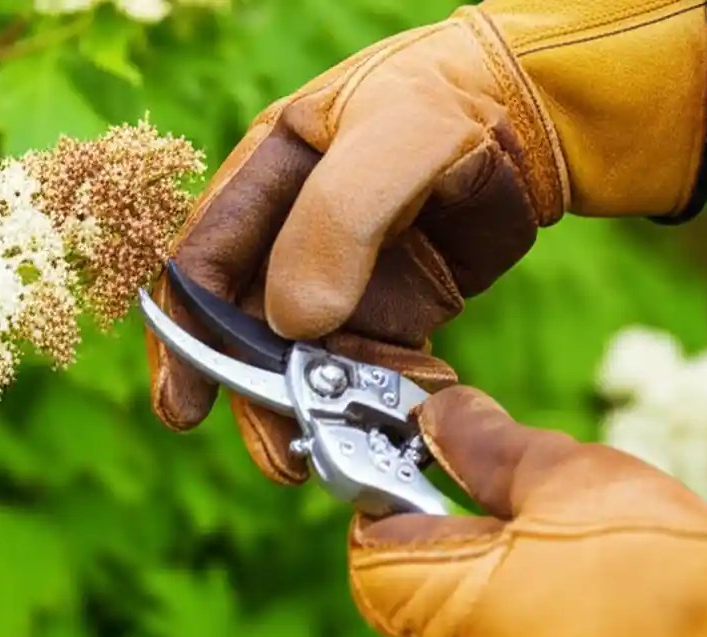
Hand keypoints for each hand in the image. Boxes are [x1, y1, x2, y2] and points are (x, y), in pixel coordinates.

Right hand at [146, 0, 706, 483]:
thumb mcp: (395, 138)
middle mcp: (284, 240)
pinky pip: (367, 371)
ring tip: (325, 459)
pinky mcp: (385, 315)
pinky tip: (395, 423)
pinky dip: (375, 404)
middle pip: (242, 328)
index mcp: (260, 181)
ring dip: (308, 413)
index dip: (184, 335)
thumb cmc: (445, 107)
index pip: (202, 262)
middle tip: (275, 453)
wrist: (523, 120)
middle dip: (252, 395)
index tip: (185, 402)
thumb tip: (293, 324)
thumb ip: (338, 219)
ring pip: (302, 361)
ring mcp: (334, 281)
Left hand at [350, 385, 706, 636]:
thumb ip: (485, 443)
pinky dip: (542, 609)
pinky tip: (599, 587)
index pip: (369, 543)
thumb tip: (441, 417)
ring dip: (504, 567)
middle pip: (419, 580)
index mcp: (440, 601)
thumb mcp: (565, 478)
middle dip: (457, 526)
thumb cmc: (660, 573)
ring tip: (574, 538)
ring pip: (476, 616)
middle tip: (509, 487)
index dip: (388, 491)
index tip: (418, 457)